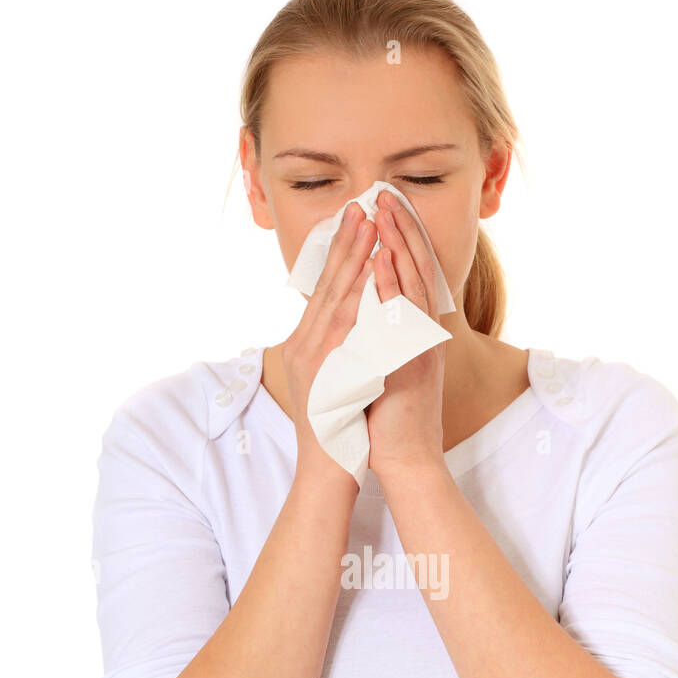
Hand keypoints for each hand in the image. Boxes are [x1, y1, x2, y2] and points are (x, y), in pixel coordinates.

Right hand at [281, 201, 376, 481]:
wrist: (327, 472)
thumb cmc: (338, 433)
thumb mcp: (336, 382)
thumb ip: (342, 352)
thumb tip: (356, 327)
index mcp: (307, 344)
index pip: (325, 289)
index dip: (341, 253)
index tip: (356, 220)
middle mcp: (305, 345)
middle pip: (327, 285)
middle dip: (346, 243)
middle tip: (361, 205)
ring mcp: (314, 358)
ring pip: (335, 298)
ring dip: (352, 259)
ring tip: (367, 225)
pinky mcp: (328, 372)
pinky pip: (346, 328)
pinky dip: (359, 297)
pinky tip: (372, 274)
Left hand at [364, 189, 446, 477]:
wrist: (405, 457)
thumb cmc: (390, 418)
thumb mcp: (386, 367)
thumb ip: (381, 337)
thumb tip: (365, 311)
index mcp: (417, 332)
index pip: (411, 274)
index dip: (402, 239)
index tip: (387, 207)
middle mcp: (424, 333)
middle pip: (415, 269)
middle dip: (401, 229)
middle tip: (386, 192)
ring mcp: (420, 345)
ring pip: (411, 283)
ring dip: (398, 243)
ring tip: (384, 209)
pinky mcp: (411, 361)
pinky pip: (400, 314)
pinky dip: (391, 283)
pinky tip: (382, 257)